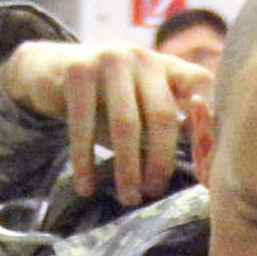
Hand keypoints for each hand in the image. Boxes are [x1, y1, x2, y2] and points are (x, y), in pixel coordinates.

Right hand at [2, 29, 200, 208]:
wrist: (47, 71)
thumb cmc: (103, 101)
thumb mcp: (138, 107)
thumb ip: (166, 128)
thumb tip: (199, 172)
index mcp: (167, 65)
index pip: (202, 88)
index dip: (209, 125)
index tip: (204, 166)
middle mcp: (143, 57)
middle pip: (163, 116)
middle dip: (160, 161)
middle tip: (153, 192)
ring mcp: (110, 59)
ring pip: (126, 124)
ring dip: (128, 168)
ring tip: (128, 198)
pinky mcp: (78, 71)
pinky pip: (84, 125)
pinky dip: (85, 161)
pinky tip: (86, 187)